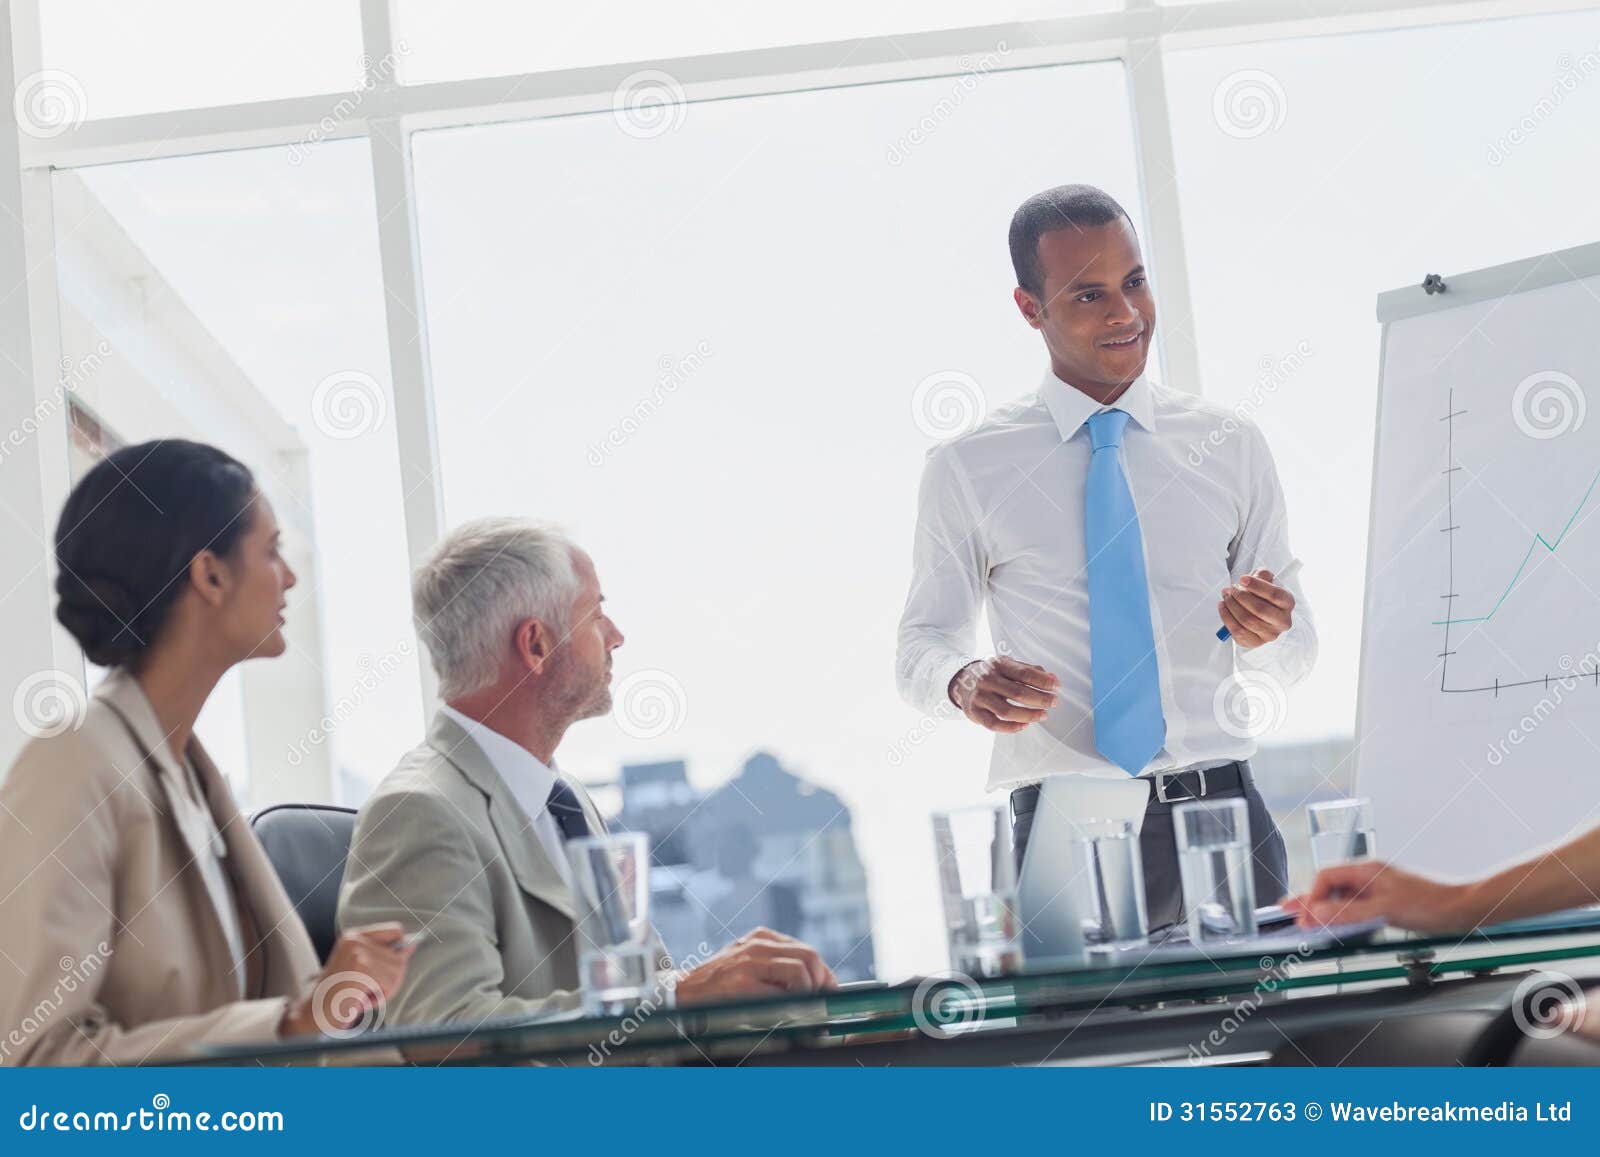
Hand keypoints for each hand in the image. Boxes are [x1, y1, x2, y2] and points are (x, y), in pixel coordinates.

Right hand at [279, 922, 416, 1037]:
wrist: (312, 1015)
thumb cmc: (340, 995)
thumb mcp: (362, 970)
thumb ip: (385, 956)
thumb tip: (413, 944)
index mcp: (354, 936)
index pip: (396, 931)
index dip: (397, 953)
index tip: (385, 970)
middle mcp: (355, 939)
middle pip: (400, 956)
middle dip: (390, 979)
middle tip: (366, 990)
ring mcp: (357, 952)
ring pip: (397, 972)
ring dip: (385, 990)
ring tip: (362, 995)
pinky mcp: (360, 968)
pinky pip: (389, 984)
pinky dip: (379, 998)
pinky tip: (359, 1000)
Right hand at [673, 927, 837, 1004]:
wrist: (681, 996)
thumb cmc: (718, 989)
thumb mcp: (747, 967)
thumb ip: (776, 970)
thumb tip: (815, 989)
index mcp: (761, 939)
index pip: (806, 951)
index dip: (824, 974)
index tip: (830, 993)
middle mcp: (757, 944)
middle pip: (809, 956)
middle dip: (823, 982)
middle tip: (824, 1005)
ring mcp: (749, 961)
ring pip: (800, 970)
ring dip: (810, 994)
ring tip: (804, 1011)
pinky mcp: (742, 982)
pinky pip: (781, 991)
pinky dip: (792, 1004)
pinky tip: (787, 1014)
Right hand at [948, 656, 1059, 733]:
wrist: (961, 681)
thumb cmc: (992, 674)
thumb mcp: (1008, 666)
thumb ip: (1030, 671)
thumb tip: (1053, 679)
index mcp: (998, 665)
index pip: (1024, 673)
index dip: (1043, 681)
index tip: (1057, 687)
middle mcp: (987, 679)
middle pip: (1018, 692)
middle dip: (1040, 699)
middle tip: (1053, 703)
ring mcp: (980, 697)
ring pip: (1007, 711)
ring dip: (1029, 715)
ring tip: (1043, 715)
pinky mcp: (974, 712)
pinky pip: (994, 724)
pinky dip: (1011, 727)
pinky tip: (1025, 725)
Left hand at [1219, 568, 1294, 647]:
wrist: (1257, 612)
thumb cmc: (1261, 595)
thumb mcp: (1264, 581)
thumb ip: (1261, 575)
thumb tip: (1250, 578)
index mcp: (1287, 603)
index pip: (1275, 595)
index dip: (1257, 586)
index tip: (1242, 579)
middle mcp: (1282, 621)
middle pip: (1260, 609)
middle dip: (1241, 596)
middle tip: (1232, 589)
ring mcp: (1270, 634)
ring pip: (1247, 620)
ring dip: (1232, 605)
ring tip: (1226, 596)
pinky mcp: (1255, 642)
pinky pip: (1237, 631)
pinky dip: (1226, 617)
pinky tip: (1223, 607)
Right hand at [1282, 860, 1474, 932]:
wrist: (1464, 909)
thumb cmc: (1432, 903)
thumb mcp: (1385, 910)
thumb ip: (1347, 912)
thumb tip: (1316, 912)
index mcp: (1366, 870)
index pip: (1326, 877)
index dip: (1311, 896)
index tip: (1304, 916)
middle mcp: (1370, 876)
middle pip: (1330, 886)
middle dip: (1308, 899)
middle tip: (1287, 911)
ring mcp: (1378, 889)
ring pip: (1342, 896)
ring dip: (1324, 908)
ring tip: (1306, 920)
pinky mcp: (1387, 902)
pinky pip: (1356, 906)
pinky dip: (1342, 915)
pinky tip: (1338, 924)